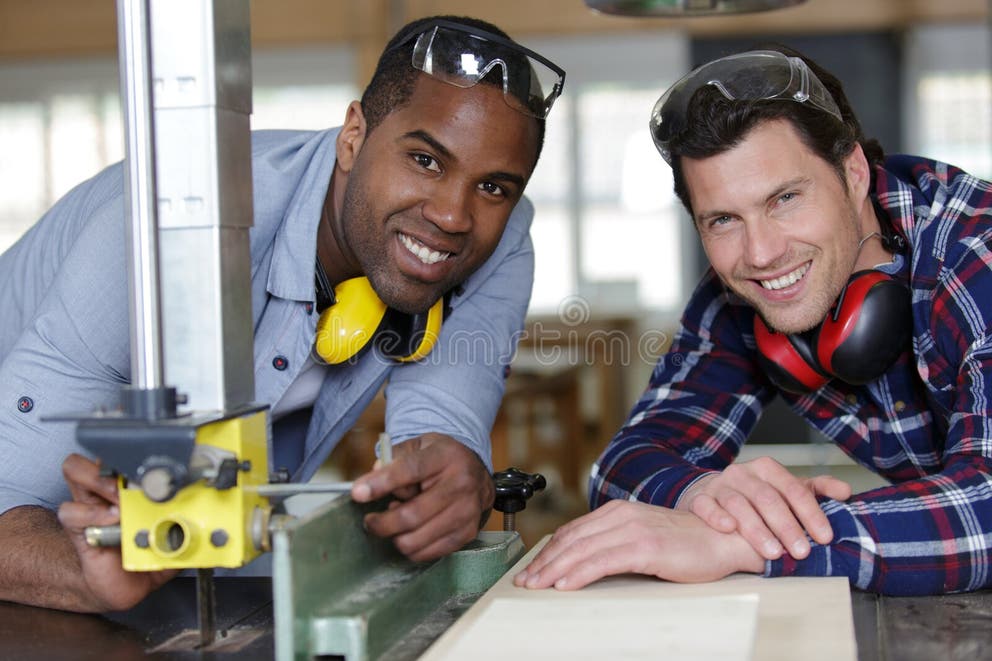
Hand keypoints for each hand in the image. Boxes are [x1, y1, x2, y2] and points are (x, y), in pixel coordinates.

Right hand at [58, 454, 176, 611]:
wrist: (123, 585)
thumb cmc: (147, 556)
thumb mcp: (176, 540)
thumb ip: (189, 527)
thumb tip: (208, 522)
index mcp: (134, 487)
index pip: (130, 452)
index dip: (140, 453)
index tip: (159, 468)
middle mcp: (109, 490)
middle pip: (100, 452)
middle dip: (117, 461)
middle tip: (135, 483)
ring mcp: (92, 505)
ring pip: (76, 470)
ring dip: (101, 481)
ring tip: (121, 499)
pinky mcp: (79, 527)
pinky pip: (71, 511)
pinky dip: (90, 513)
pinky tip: (110, 520)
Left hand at [351, 433, 493, 561]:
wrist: (477, 473)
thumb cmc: (440, 460)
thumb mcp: (418, 446)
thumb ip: (392, 459)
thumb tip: (369, 483)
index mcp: (445, 456)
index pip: (410, 470)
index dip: (382, 483)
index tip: (358, 493)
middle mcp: (461, 483)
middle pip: (412, 515)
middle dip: (382, 523)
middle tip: (370, 521)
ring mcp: (467, 510)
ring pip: (417, 539)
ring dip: (396, 536)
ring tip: (396, 522)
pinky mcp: (468, 532)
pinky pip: (429, 552)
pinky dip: (412, 548)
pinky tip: (411, 532)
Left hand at [513, 500, 764, 590]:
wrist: (726, 539)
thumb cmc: (689, 544)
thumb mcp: (646, 537)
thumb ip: (619, 543)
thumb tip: (590, 562)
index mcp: (620, 511)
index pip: (574, 531)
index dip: (549, 550)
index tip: (534, 568)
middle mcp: (622, 515)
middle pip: (571, 539)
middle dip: (544, 561)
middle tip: (525, 581)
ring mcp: (633, 529)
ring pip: (581, 550)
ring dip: (554, 569)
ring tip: (537, 586)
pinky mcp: (645, 547)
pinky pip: (602, 561)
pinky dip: (579, 573)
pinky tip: (565, 584)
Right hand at [677, 457, 851, 560]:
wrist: (711, 494)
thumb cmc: (755, 497)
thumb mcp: (786, 490)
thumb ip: (816, 490)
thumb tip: (846, 492)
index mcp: (767, 469)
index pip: (793, 489)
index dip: (811, 513)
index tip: (825, 537)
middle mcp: (743, 473)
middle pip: (767, 498)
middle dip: (787, 527)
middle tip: (802, 551)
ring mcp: (719, 485)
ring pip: (738, 504)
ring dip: (756, 529)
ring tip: (772, 552)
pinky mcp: (699, 499)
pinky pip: (705, 506)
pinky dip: (717, 516)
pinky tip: (728, 528)